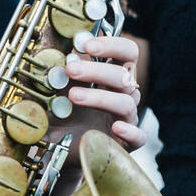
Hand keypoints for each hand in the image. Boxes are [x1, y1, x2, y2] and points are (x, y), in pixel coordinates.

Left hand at [61, 33, 145, 149]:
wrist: (62, 151)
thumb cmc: (63, 117)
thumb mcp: (56, 93)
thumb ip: (60, 77)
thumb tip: (58, 57)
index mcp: (112, 77)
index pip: (126, 52)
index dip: (112, 44)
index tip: (86, 44)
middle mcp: (123, 95)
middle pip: (124, 75)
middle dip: (97, 70)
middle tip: (70, 69)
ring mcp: (126, 119)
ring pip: (126, 103)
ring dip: (99, 97)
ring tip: (73, 96)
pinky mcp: (126, 144)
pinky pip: (139, 137)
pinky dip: (130, 131)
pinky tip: (116, 127)